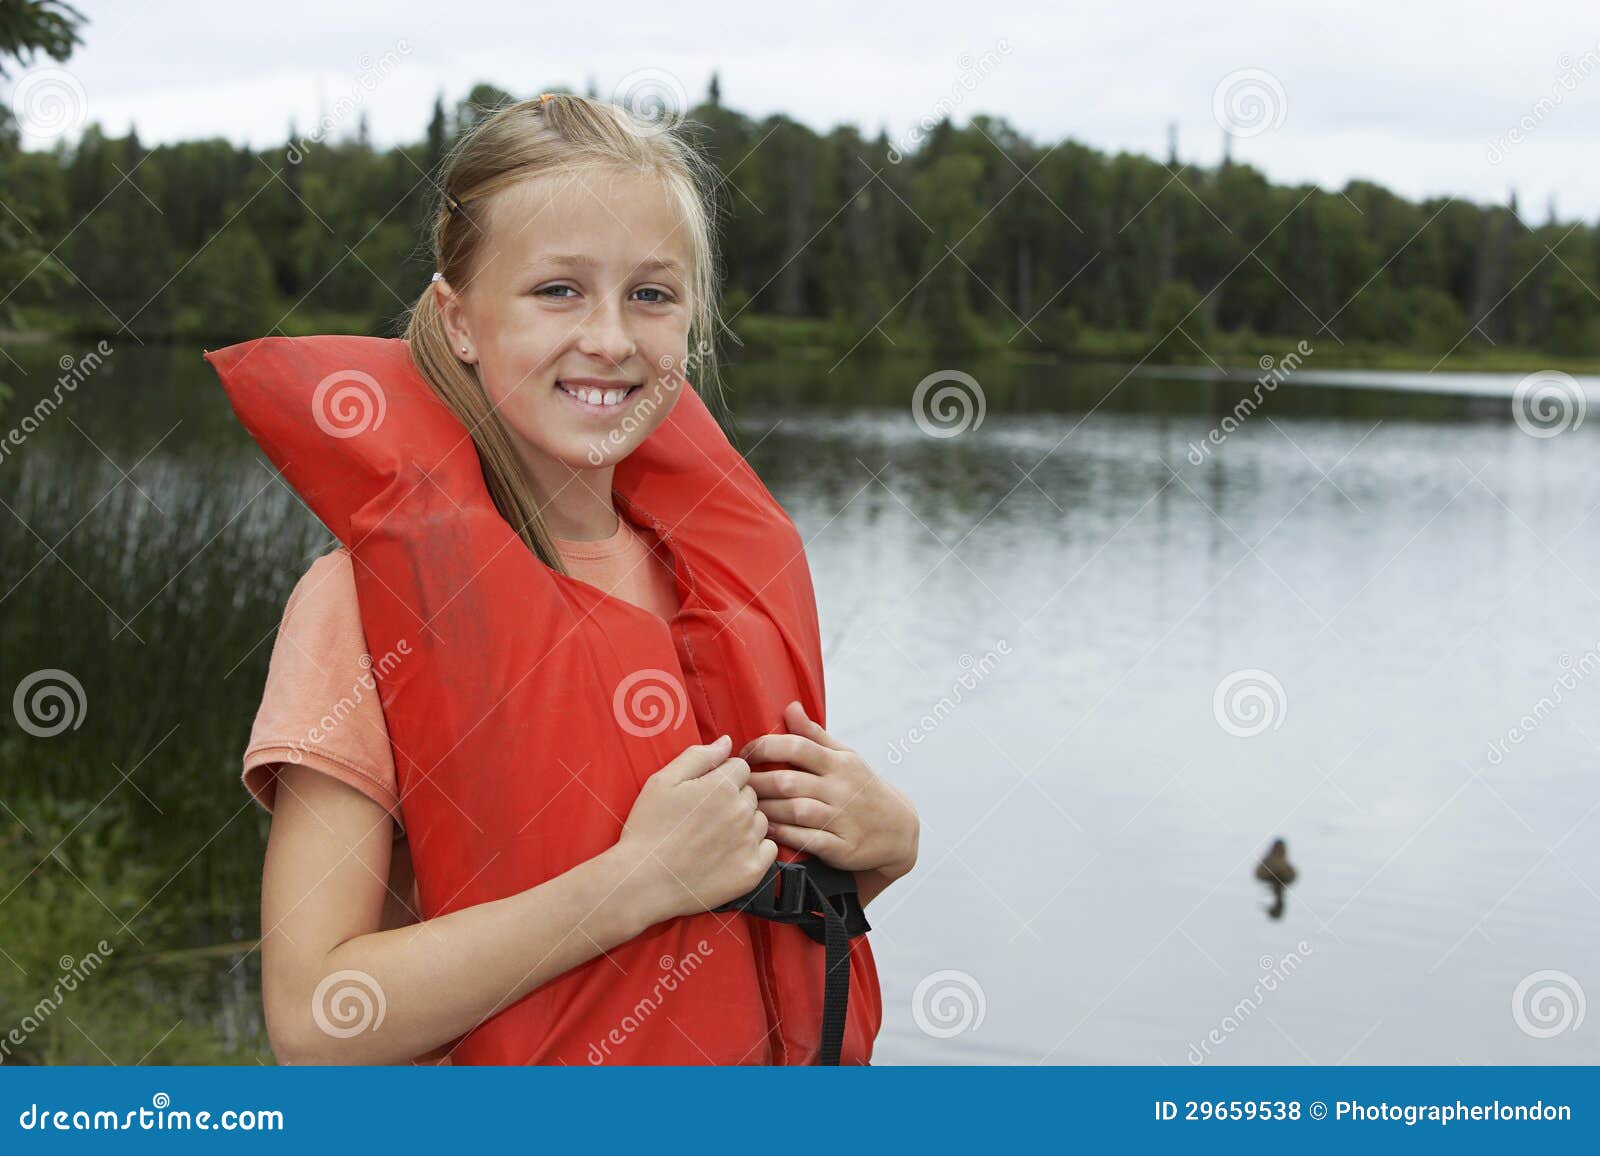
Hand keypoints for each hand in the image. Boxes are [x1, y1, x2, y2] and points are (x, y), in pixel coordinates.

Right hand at [615, 735, 778, 921]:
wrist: (642, 882)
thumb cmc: (648, 830)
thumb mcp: (663, 781)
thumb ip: (699, 756)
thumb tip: (726, 741)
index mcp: (722, 786)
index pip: (741, 768)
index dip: (722, 778)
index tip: (705, 794)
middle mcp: (741, 812)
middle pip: (751, 793)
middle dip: (734, 799)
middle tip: (705, 818)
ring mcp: (749, 843)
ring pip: (761, 820)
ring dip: (745, 824)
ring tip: (714, 838)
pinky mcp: (752, 871)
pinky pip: (769, 849)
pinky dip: (755, 850)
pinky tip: (730, 855)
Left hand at [741, 702, 918, 877]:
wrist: (898, 829)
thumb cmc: (862, 788)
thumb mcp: (846, 757)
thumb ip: (814, 735)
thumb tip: (790, 707)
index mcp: (839, 763)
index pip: (797, 747)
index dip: (765, 747)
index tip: (744, 754)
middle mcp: (841, 789)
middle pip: (788, 781)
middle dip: (756, 783)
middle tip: (735, 785)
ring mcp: (842, 818)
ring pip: (794, 811)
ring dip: (765, 809)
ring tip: (746, 807)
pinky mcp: (842, 846)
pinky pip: (806, 840)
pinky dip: (783, 835)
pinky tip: (767, 830)